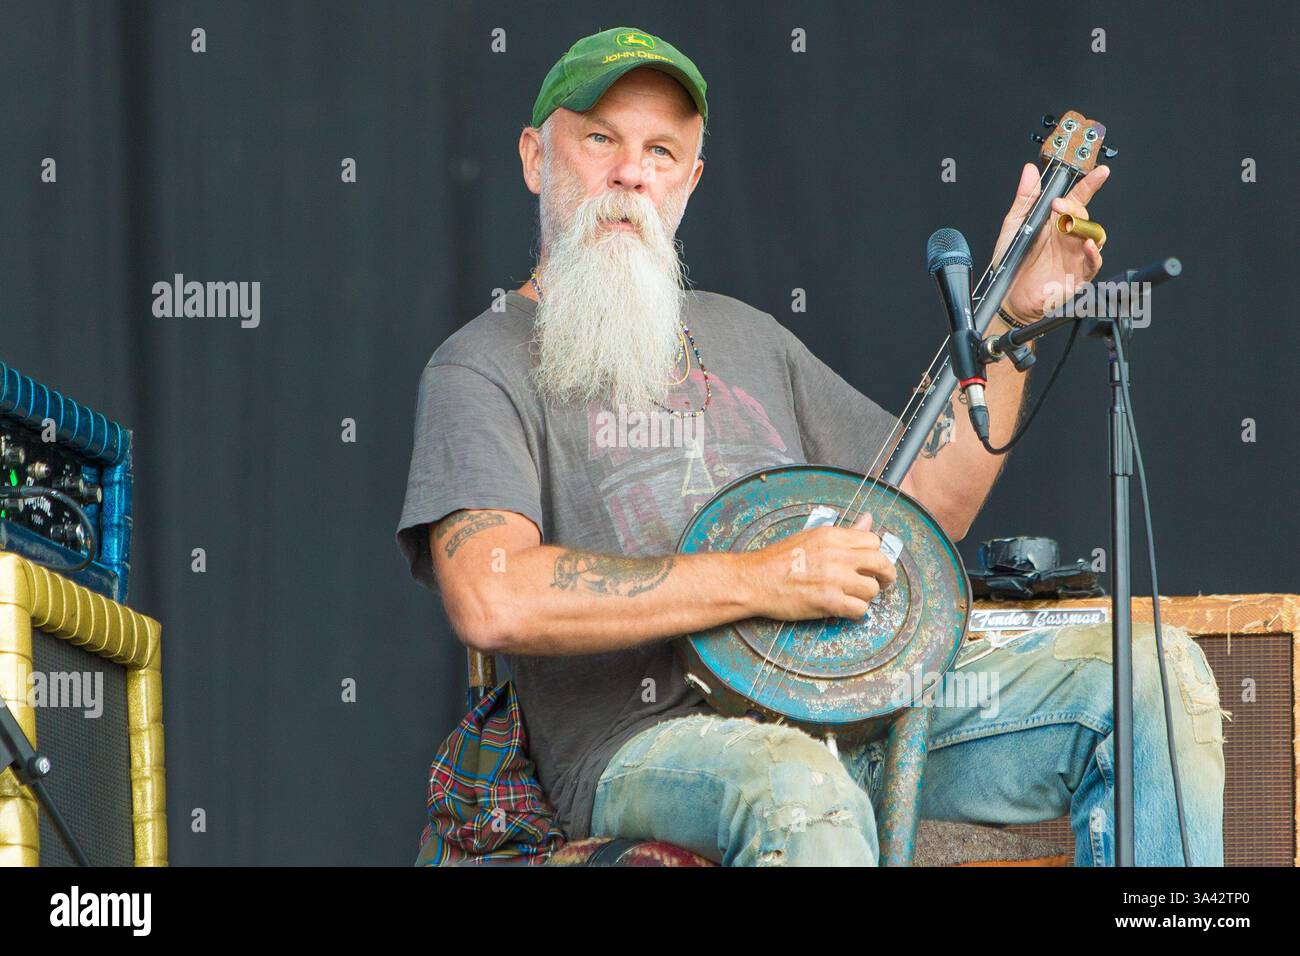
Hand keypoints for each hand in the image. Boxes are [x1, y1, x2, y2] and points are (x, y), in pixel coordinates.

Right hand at [742, 512, 895, 621]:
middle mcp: (838, 555)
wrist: (755, 580)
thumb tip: (867, 520)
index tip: (873, 562)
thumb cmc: (778, 560)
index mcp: (833, 536)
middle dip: (885, 575)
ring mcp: (835, 579)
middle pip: (880, 563)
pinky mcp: (829, 602)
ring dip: (866, 595)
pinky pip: (860, 609)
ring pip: (872, 589)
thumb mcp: (812, 536)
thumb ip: (844, 532)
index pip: (873, 540)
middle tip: (881, 582)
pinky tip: (845, 608)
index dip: (876, 553)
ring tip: (853, 596)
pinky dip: (855, 612)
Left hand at [995, 162, 1109, 322]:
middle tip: (1058, 206)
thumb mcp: (1015, 225)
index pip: (1078, 199)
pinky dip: (1093, 253)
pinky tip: (1086, 245)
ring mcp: (1075, 255)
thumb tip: (1029, 172)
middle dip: (1074, 208)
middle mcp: (1068, 237)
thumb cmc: (1012, 263)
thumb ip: (1025, 198)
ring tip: (1068, 225)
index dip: (1090, 184)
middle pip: (1084, 215)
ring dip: (1084, 227)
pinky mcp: (1078, 275)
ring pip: (1095, 235)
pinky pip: (1094, 262)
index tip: (1100, 172)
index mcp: (1055, 223)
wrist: (1007, 296)